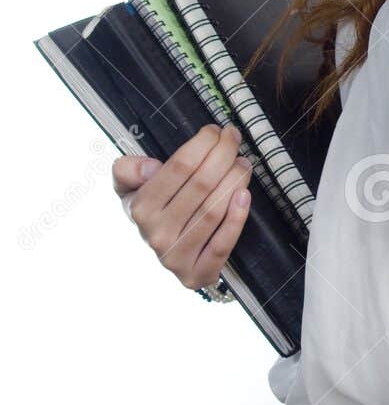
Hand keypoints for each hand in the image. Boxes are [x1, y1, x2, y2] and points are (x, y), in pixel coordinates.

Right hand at [112, 124, 251, 290]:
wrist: (166, 254)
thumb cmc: (154, 211)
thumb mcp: (129, 187)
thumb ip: (128, 170)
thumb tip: (150, 168)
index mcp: (140, 208)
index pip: (179, 167)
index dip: (203, 144)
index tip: (217, 131)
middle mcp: (156, 233)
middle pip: (202, 184)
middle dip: (224, 155)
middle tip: (234, 140)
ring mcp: (177, 256)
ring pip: (214, 211)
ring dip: (235, 181)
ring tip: (243, 164)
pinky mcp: (197, 273)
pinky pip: (222, 244)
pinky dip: (237, 218)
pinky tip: (244, 195)